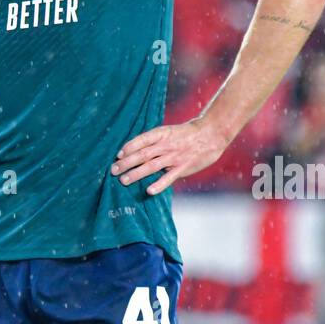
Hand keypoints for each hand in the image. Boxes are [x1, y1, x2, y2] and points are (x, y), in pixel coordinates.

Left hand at [111, 117, 232, 195]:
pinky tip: (149, 191)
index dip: (129, 147)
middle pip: (142, 154)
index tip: (118, 155)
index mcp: (162, 133)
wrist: (211, 134)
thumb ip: (155, 141)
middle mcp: (166, 145)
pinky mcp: (183, 168)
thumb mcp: (169, 132)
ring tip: (124, 180)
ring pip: (151, 166)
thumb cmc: (187, 133)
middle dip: (126, 162)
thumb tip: (136, 150)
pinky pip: (169, 178)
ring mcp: (174, 157)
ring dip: (136, 173)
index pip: (141, 139)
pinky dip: (159, 184)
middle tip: (113, 170)